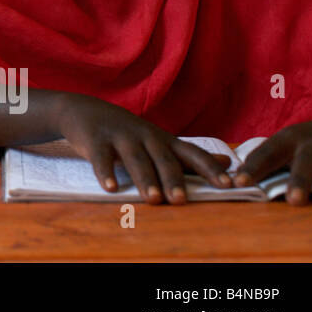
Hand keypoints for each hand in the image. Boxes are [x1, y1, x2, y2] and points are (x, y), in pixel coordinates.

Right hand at [55, 94, 231, 203]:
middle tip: (180, 200)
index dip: (210, 168)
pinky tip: (110, 188)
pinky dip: (106, 172)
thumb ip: (189, 155)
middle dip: (172, 179)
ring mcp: (120, 136)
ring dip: (145, 179)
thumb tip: (228, 162)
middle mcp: (145, 135)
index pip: (192, 153)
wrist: (83, 110)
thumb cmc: (126, 132)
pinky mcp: (95, 139)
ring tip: (152, 200)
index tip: (227, 184)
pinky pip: (101, 157)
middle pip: (162, 158)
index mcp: (163, 139)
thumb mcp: (158, 140)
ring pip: (135, 159)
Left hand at [234, 114, 311, 204]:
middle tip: (293, 200)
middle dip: (299, 179)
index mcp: (287, 139)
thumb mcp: (285, 145)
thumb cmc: (303, 142)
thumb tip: (235, 180)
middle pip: (306, 160)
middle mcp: (310, 142)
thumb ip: (266, 161)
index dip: (254, 168)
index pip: (268, 154)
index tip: (238, 183)